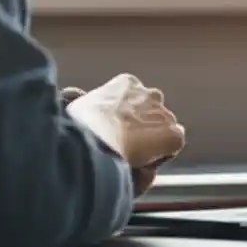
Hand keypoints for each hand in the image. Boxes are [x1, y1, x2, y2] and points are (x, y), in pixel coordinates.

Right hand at [65, 74, 185, 176]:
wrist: (93, 141)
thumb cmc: (77, 127)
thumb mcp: (75, 106)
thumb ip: (81, 101)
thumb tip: (73, 94)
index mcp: (126, 83)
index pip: (133, 102)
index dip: (124, 120)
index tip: (113, 131)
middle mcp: (149, 94)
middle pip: (151, 115)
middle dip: (142, 128)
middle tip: (125, 147)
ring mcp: (163, 114)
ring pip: (162, 132)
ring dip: (152, 143)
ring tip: (132, 158)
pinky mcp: (173, 134)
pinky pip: (171, 148)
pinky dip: (160, 156)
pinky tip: (142, 162)